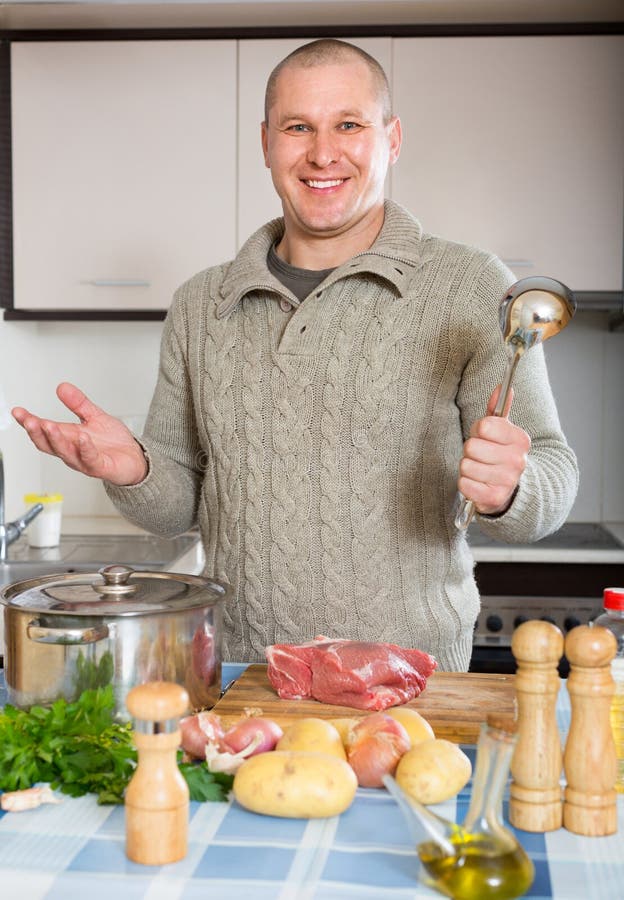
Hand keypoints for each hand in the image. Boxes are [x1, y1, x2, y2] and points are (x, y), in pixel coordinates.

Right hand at [12, 382, 147, 485]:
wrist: (135, 459)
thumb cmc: (113, 443)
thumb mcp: (94, 416)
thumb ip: (78, 403)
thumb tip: (62, 387)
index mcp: (68, 438)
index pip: (44, 431)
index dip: (29, 422)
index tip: (18, 412)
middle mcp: (73, 451)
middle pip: (48, 445)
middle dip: (37, 432)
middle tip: (29, 420)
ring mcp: (85, 461)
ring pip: (65, 453)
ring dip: (56, 439)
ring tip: (49, 426)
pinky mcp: (101, 468)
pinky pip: (91, 460)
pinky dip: (86, 449)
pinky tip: (83, 438)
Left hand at [457, 386, 529, 515]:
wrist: (510, 491)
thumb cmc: (500, 455)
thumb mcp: (502, 432)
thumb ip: (499, 409)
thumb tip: (500, 388)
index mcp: (520, 440)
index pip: (484, 426)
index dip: (478, 430)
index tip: (485, 437)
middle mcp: (518, 460)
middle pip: (471, 446)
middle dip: (471, 450)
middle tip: (481, 456)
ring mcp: (507, 481)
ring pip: (466, 465)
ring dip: (468, 468)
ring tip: (479, 470)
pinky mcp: (494, 498)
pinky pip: (464, 484)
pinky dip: (466, 484)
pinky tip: (477, 484)